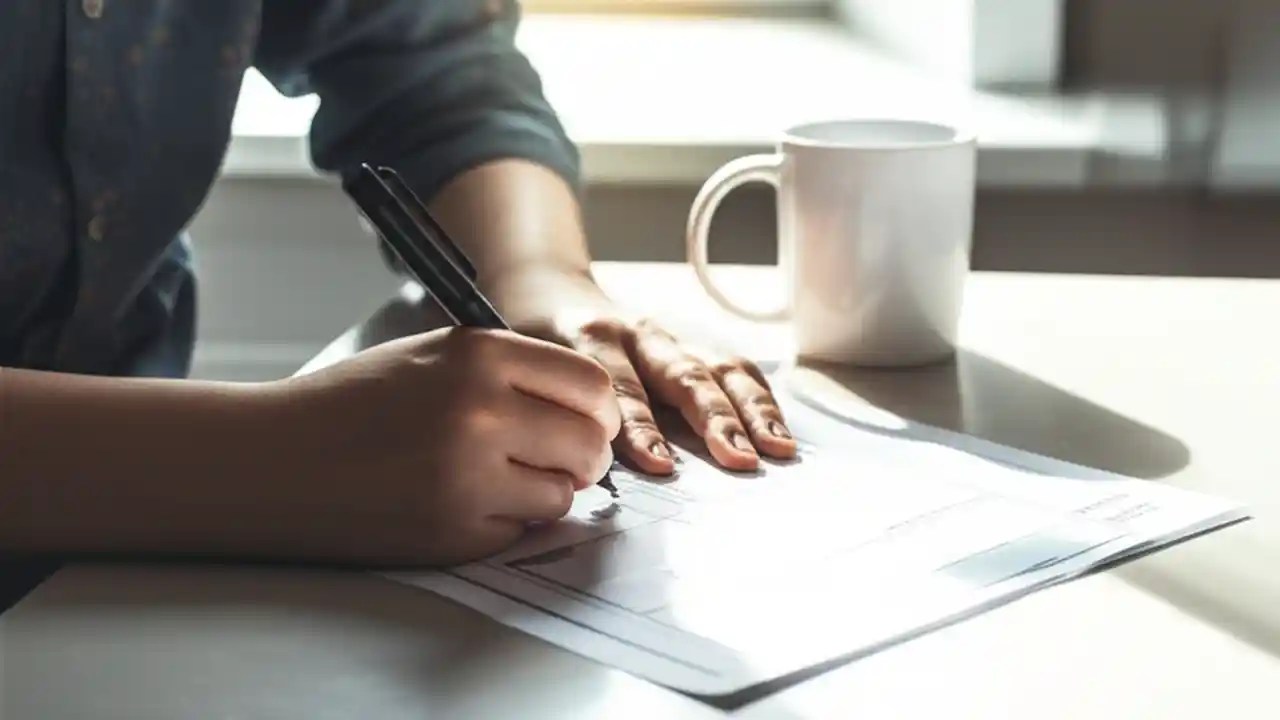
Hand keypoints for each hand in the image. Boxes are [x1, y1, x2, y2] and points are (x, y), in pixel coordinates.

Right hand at [270, 327, 619, 565]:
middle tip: (555, 458)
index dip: (597, 410)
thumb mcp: (434, 355)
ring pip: (562, 495)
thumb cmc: (354, 404)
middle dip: (583, 457)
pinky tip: (458, 501)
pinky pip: (519, 531)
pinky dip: (502, 522)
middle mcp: (480, 413)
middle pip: (590, 446)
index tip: (589, 421)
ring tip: (495, 476)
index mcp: (479, 356)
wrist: (274, 460)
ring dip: (542, 491)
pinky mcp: (453, 532)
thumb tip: (590, 408)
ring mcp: (468, 479)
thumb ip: (512, 371)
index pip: (590, 385)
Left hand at [486, 266, 795, 474]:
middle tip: (736, 457)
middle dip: (714, 418)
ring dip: (751, 412)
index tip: (659, 464)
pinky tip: (779, 433)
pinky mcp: (692, 346)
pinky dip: (761, 402)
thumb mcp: (529, 371)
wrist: (548, 291)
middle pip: (683, 374)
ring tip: (775, 448)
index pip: (622, 386)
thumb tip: (576, 473)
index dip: (641, 427)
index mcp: (591, 337)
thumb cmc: (537, 343)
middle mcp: (639, 334)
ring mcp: (671, 338)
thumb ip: (552, 411)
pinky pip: (734, 370)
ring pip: (719, 369)